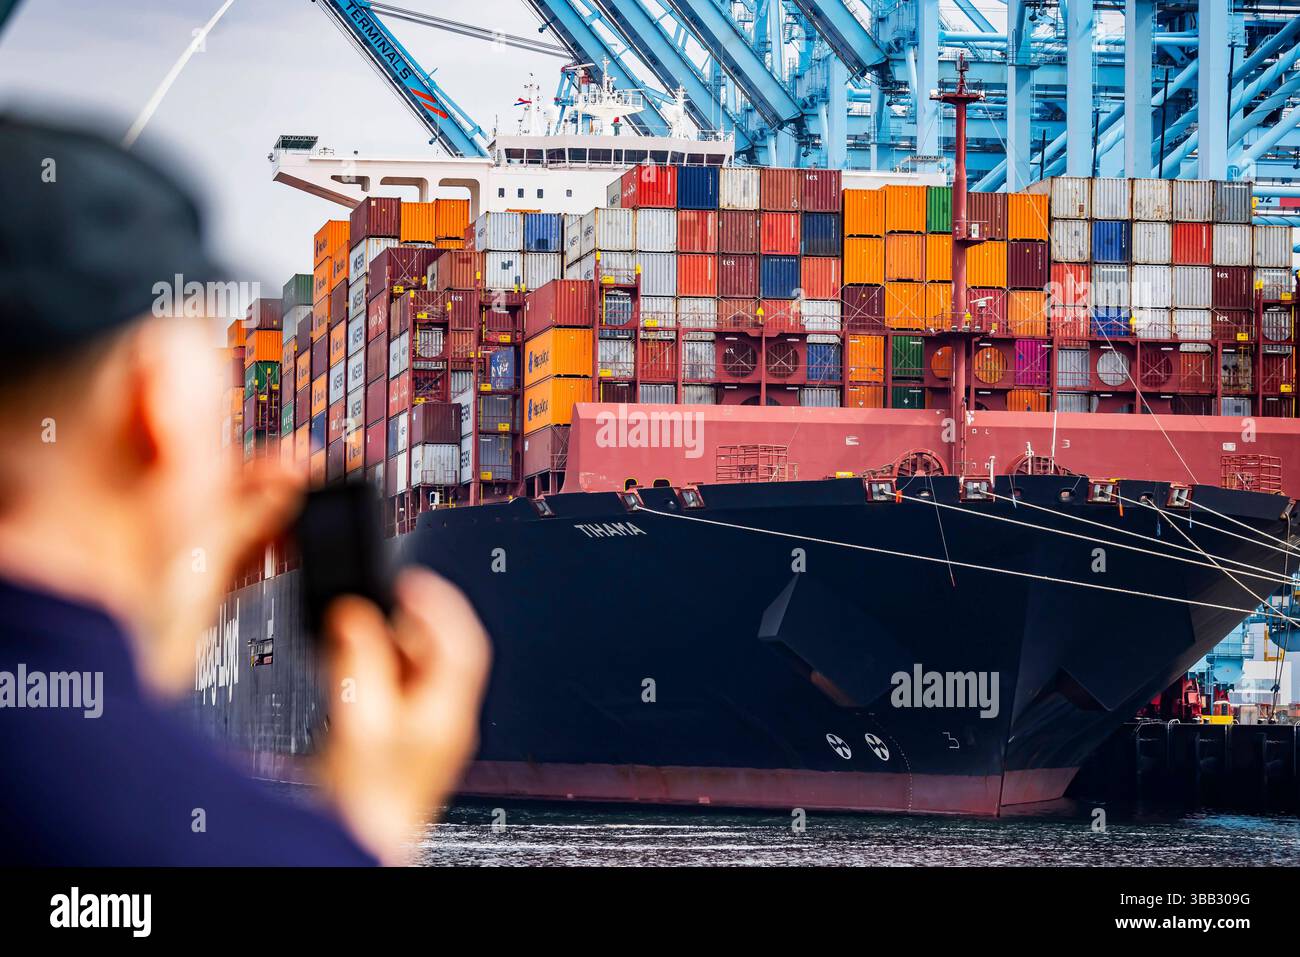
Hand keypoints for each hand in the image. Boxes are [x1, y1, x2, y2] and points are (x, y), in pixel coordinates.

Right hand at [319, 568, 490, 864]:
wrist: (358, 846)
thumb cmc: (364, 802)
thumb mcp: (358, 720)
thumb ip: (359, 661)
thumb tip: (357, 612)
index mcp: (448, 712)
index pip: (465, 642)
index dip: (442, 603)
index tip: (413, 580)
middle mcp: (446, 722)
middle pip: (442, 653)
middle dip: (410, 621)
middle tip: (378, 603)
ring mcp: (429, 733)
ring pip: (420, 670)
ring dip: (392, 645)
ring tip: (359, 633)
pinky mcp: (407, 742)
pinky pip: (404, 690)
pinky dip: (382, 669)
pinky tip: (356, 668)